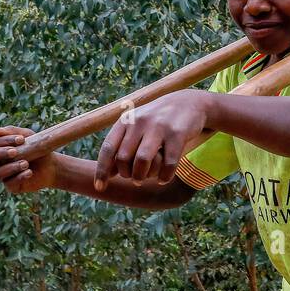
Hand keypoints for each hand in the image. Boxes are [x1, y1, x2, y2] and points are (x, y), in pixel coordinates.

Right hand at [0, 125, 58, 193]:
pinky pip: (9, 184)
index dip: (5, 140)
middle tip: (15, 152)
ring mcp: (3, 175)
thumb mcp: (27, 136)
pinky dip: (19, 177)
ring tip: (26, 163)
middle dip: (1, 153)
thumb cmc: (37, 148)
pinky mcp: (11, 186)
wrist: (51, 165)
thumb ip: (12, 131)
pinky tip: (29, 172)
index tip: (22, 139)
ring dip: (11, 167)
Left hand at [94, 91, 209, 190]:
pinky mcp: (177, 134)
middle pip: (123, 158)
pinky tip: (164, 178)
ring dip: (142, 176)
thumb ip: (121, 146)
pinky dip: (164, 177)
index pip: (108, 149)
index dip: (102, 171)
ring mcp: (159, 127)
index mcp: (126, 121)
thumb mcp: (136, 127)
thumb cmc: (157, 121)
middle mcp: (140, 122)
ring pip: (142, 161)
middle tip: (135, 177)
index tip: (100, 188)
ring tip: (147, 178)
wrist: (189, 103)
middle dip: (127, 174)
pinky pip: (168, 164)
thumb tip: (107, 174)